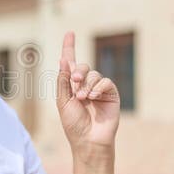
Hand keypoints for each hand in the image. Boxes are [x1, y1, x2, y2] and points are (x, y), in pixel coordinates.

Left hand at [56, 31, 119, 156]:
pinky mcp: (111, 94)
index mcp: (71, 85)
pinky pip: (106, 82)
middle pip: (82, 66)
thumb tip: (63, 59)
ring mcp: (98, 89)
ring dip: (86, 84)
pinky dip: (98, 87)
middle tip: (75, 81)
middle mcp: (85, 84)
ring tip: (83, 98)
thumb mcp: (63, 101)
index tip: (70, 33)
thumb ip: (63, 80)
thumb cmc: (73, 124)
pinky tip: (93, 97)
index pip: (70, 62)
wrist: (88, 140)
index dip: (69, 47)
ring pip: (93, 74)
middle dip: (78, 71)